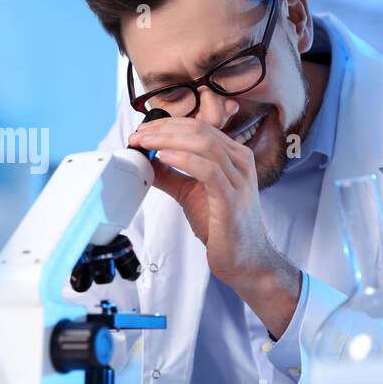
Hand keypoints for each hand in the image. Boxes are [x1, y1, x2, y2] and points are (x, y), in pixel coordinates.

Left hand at [128, 117, 300, 335]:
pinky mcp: (231, 200)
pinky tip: (163, 158)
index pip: (200, 127)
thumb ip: (171, 175)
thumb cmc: (223, 225)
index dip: (168, 124)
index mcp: (234, 156)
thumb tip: (146, 160)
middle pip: (200, 130)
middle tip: (138, 135)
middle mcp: (240, 163)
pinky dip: (183, 160)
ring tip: (145, 143)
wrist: (245, 259)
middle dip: (163, 129)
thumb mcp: (190, 193)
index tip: (143, 130)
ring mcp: (239, 180)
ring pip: (203, 144)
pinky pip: (208, 170)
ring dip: (168, 140)